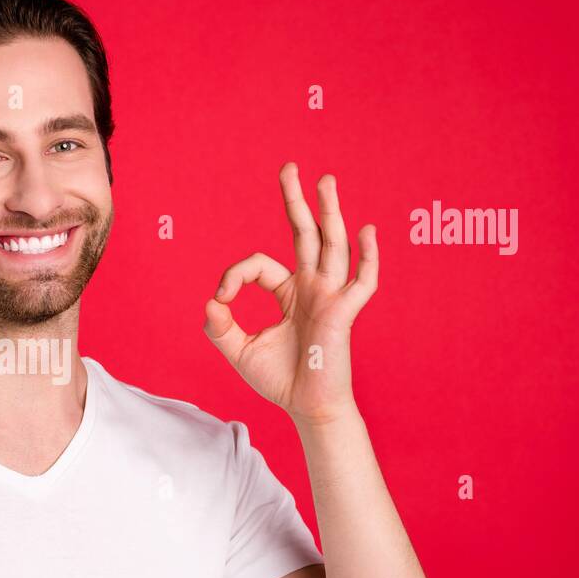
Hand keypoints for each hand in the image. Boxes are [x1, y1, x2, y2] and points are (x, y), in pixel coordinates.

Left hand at [203, 162, 377, 425]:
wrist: (307, 409)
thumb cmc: (280, 380)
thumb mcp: (240, 351)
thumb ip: (221, 327)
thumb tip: (211, 301)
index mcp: (290, 293)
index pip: (260, 266)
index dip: (235, 275)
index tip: (221, 299)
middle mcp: (312, 288)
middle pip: (306, 235)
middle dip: (296, 202)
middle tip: (290, 168)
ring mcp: (331, 297)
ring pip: (332, 246)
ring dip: (329, 213)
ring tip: (325, 181)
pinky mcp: (345, 313)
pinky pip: (362, 281)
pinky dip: (367, 257)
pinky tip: (366, 231)